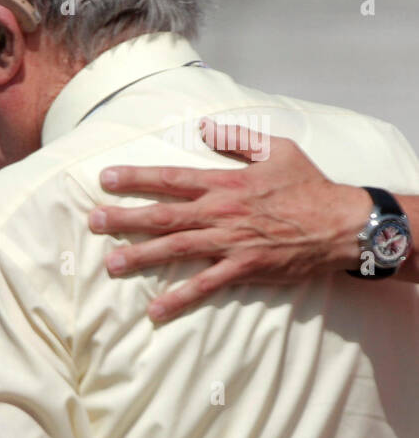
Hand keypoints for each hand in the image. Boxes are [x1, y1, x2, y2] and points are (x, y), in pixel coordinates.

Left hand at [89, 118, 368, 322]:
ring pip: (176, 249)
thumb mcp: (277, 149)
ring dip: (141, 257)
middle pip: (163, 215)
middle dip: (125, 219)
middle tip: (94, 222)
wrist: (343, 224)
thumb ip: (237, 138)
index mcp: (225, 183)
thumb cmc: (309, 185)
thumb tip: (204, 127)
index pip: (171, 178)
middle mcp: (221, 212)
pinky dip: (179, 298)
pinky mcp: (243, 268)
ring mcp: (230, 242)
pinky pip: (205, 285)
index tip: (105, 178)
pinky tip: (154, 310)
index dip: (136, 177)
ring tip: (111, 264)